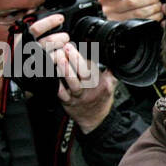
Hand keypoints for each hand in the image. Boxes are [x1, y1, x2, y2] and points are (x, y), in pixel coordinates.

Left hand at [35, 14, 115, 131]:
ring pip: (72, 84)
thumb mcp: (111, 85)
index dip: (81, 57)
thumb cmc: (101, 99)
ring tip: (59, 58)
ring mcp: (78, 96)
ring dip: (65, 70)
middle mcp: (89, 89)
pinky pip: (62, 94)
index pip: (91, 68)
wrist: (96, 120)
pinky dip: (56, 85)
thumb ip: (111, 71)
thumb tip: (115, 58)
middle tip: (66, 48)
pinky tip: (50, 76)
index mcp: (99, 82)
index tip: (71, 45)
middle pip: (83, 74)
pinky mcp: (68, 102)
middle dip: (75, 60)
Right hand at [99, 0, 163, 22]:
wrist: (109, 28)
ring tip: (158, 5)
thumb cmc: (116, 6)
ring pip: (139, 14)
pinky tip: (157, 15)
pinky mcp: (127, 30)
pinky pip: (143, 23)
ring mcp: (118, 21)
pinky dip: (154, 18)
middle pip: (132, 2)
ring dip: (153, 9)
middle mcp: (110, 10)